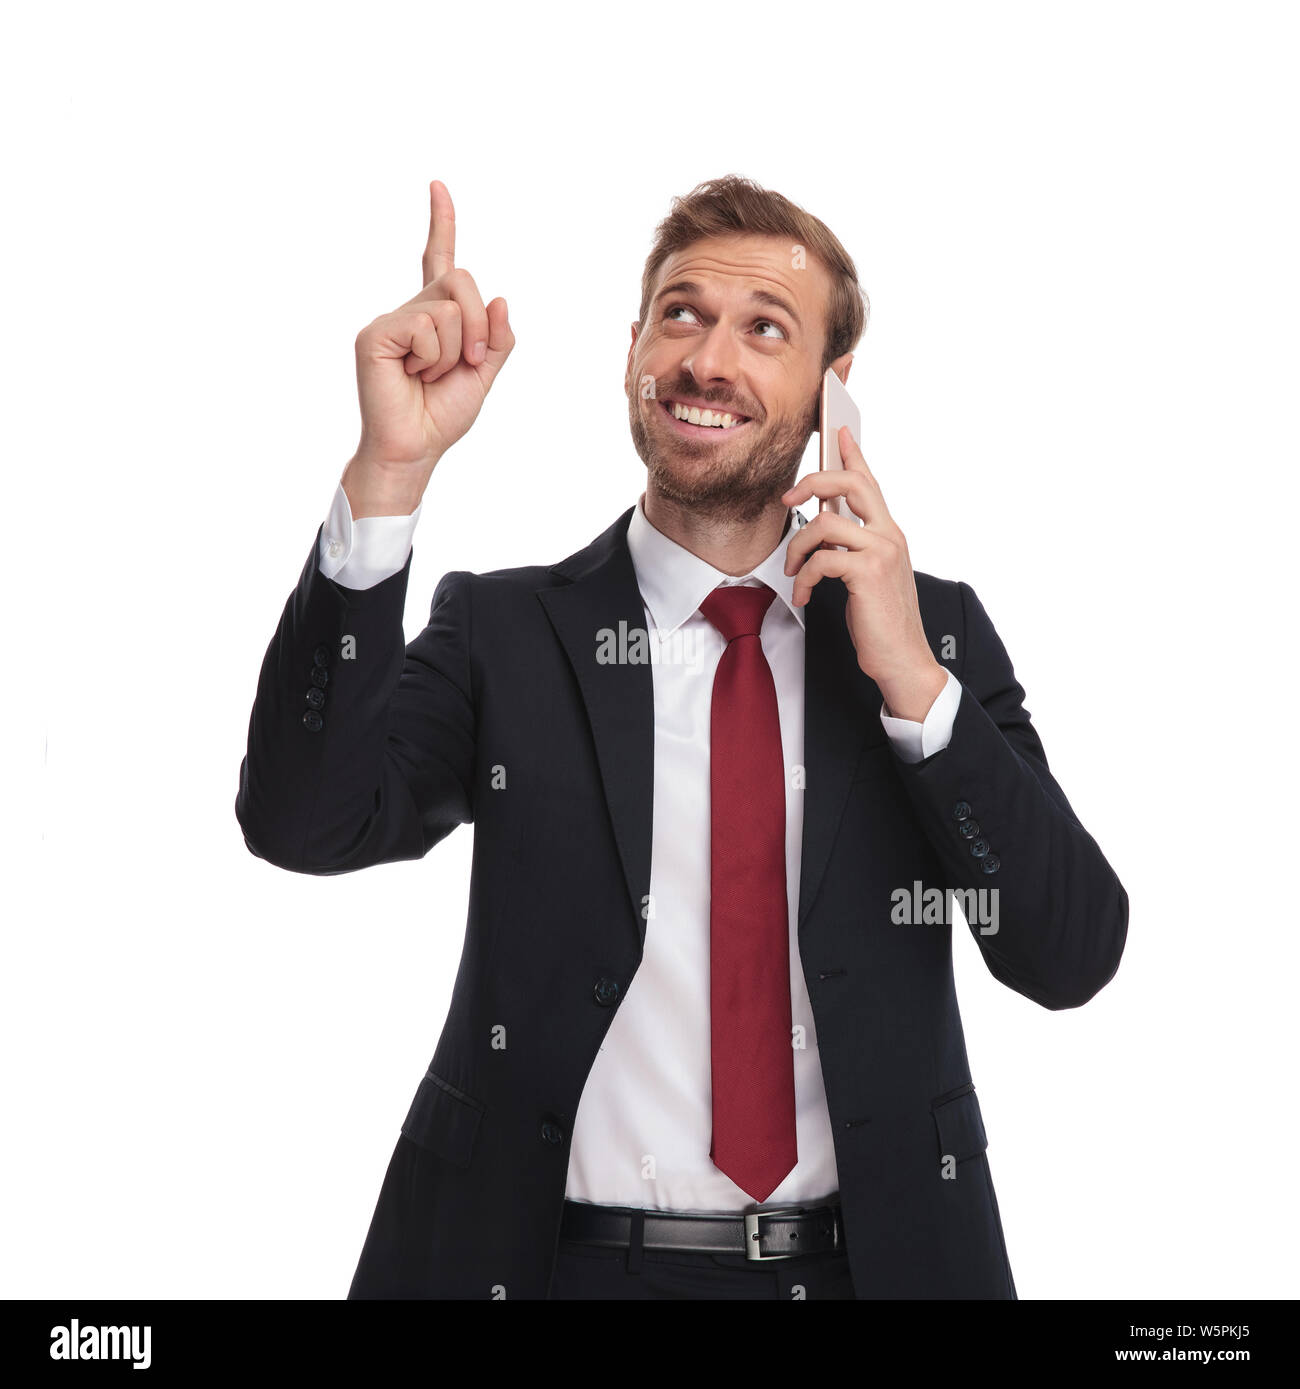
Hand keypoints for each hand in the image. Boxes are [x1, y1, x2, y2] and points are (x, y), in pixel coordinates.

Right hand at [343, 180, 515, 515]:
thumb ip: (497, 337)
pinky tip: (412, 376)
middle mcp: (412, 311)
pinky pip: (425, 327)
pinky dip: (432, 358)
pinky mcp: (376, 333)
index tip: (438, 186)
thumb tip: (501, 298)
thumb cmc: (441, 416)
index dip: (441, 224)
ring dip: (454, 351)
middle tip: (468, 362)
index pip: (440, 261)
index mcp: (436, 317)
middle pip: (462, 280)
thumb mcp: (483, 374)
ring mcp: (392, 320)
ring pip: (448, 307)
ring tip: (430, 377)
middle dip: (479, 324)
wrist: (414, 449)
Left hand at [781, 426, 946, 719]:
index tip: (839, 430)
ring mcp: (882, 552)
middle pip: (850, 484)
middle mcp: (890, 535)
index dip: (853, 454)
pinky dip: (805, 579)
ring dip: (798, 548)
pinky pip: (822, 559)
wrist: (903, 660)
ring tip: (793, 572)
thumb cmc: (882, 623)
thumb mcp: (868, 577)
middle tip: (787, 499)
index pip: (870, 482)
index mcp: (889, 533)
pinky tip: (804, 597)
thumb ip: (853, 548)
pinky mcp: (868, 574)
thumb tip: (824, 528)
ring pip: (825, 524)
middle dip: (813, 482)